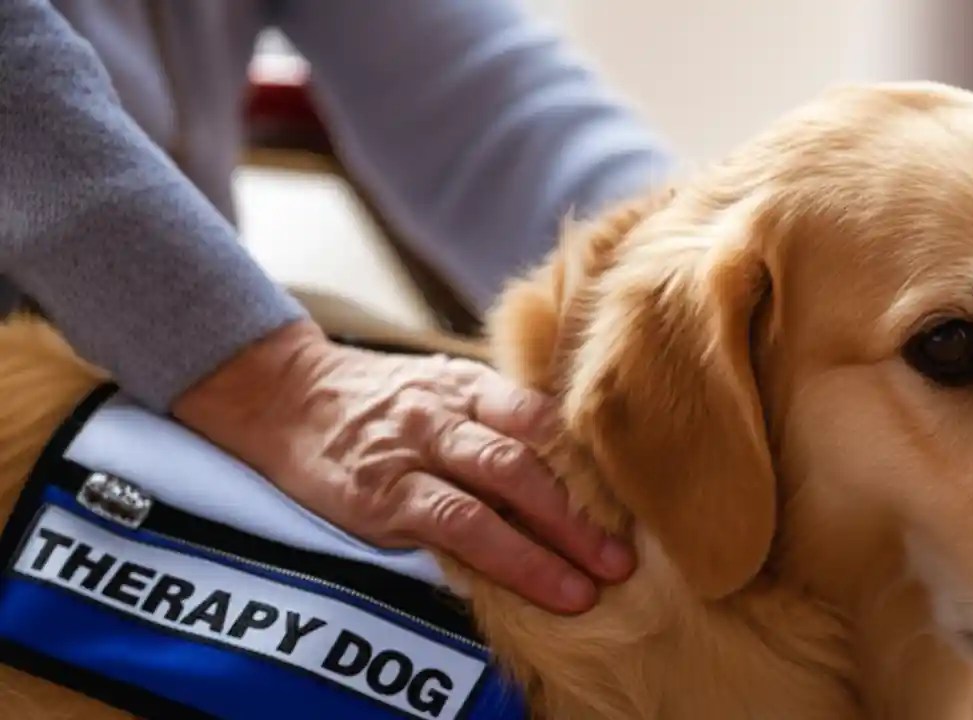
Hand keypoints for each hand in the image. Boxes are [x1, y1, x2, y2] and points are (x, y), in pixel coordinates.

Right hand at [172, 319, 633, 612]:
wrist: (287, 396)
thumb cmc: (381, 400)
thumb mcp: (443, 387)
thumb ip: (499, 416)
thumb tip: (574, 459)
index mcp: (470, 385)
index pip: (541, 416)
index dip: (589, 459)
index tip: (634, 498)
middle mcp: (446, 414)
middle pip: (525, 462)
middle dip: (579, 515)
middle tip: (623, 558)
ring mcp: (412, 455)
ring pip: (491, 498)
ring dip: (544, 547)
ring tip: (586, 586)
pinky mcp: (381, 497)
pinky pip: (446, 527)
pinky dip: (492, 556)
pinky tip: (526, 581)